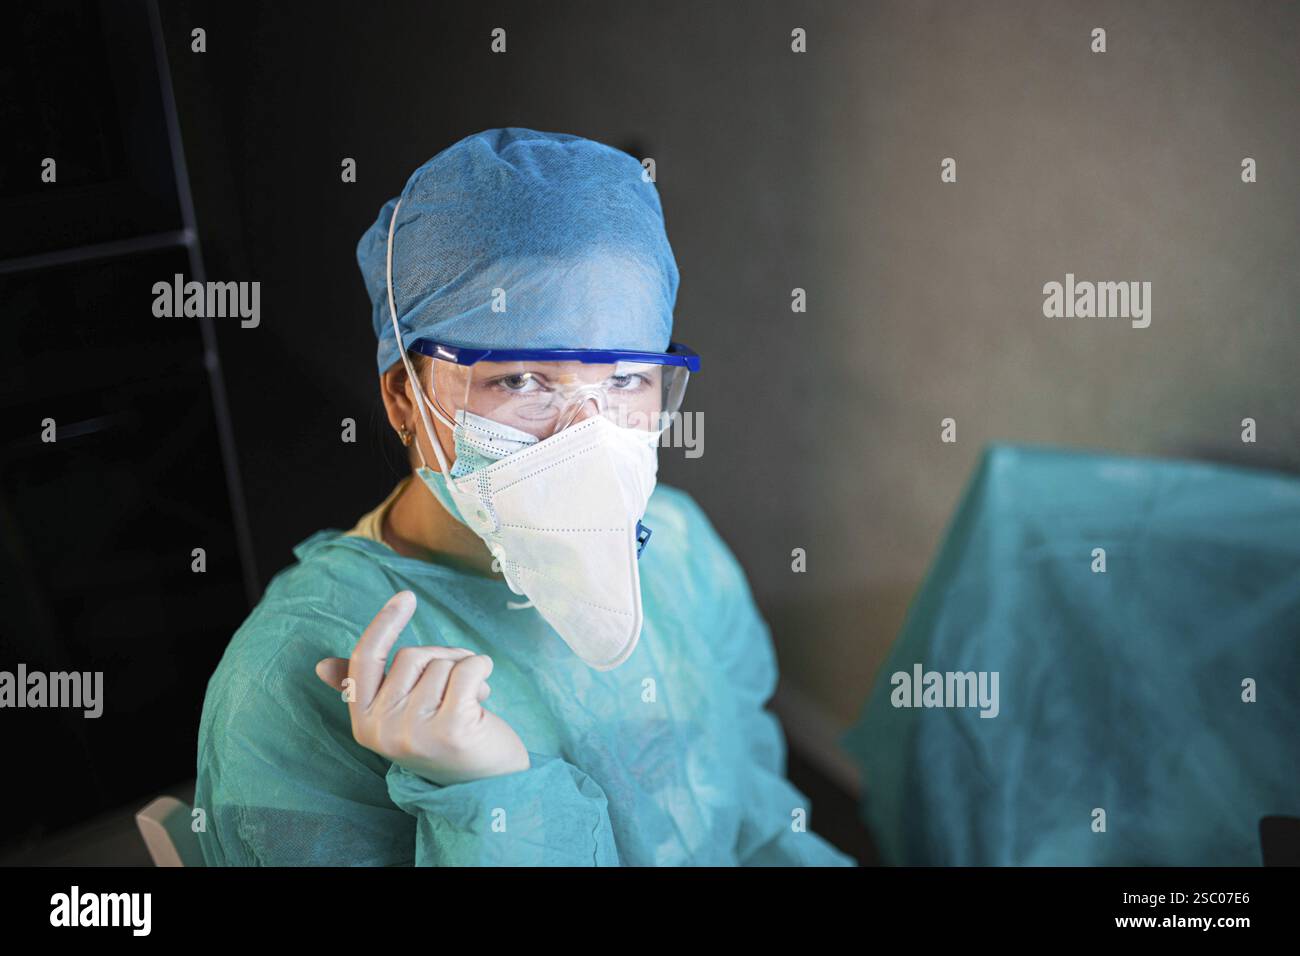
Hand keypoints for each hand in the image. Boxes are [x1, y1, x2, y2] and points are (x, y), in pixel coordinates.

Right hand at [314, 591, 529, 785]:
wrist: (487, 786)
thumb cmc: (444, 739)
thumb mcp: (401, 713)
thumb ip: (368, 687)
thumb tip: (321, 666)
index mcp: (364, 722)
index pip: (365, 659)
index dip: (384, 624)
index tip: (406, 596)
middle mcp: (382, 729)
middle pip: (411, 654)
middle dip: (443, 657)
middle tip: (459, 685)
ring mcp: (414, 731)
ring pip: (441, 662)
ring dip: (465, 669)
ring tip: (473, 699)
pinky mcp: (450, 730)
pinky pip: (468, 669)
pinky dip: (483, 670)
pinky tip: (486, 695)